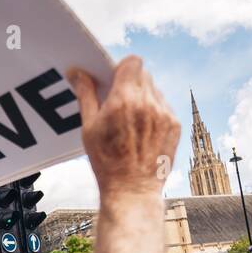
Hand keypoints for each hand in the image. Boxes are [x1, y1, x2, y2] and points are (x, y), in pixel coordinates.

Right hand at [67, 56, 179, 197]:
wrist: (132, 190)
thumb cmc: (107, 163)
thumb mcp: (89, 128)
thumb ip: (86, 95)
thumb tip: (76, 72)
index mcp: (124, 101)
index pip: (132, 62)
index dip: (122, 67)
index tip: (114, 79)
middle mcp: (147, 104)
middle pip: (143, 74)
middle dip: (130, 82)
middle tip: (119, 101)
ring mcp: (164, 114)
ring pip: (154, 90)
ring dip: (143, 96)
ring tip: (131, 120)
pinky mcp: (175, 125)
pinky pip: (164, 106)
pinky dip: (154, 111)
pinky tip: (142, 130)